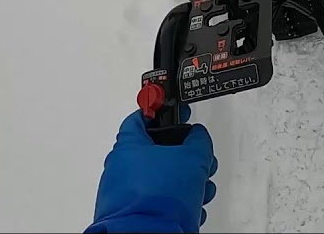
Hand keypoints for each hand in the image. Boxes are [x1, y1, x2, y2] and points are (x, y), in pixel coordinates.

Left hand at [89, 105, 217, 232]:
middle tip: (199, 158)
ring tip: (202, 189)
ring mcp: (124, 194)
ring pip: (160, 178)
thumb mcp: (192, 158)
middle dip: (184, 155)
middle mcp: (121, 169)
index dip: (159, 111)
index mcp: (128, 147)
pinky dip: (175, 201)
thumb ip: (198, 141)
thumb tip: (199, 137)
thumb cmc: (160, 197)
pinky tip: (191, 207)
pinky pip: (157, 200)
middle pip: (156, 151)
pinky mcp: (132, 214)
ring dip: (185, 181)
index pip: (140, 118)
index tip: (172, 110)